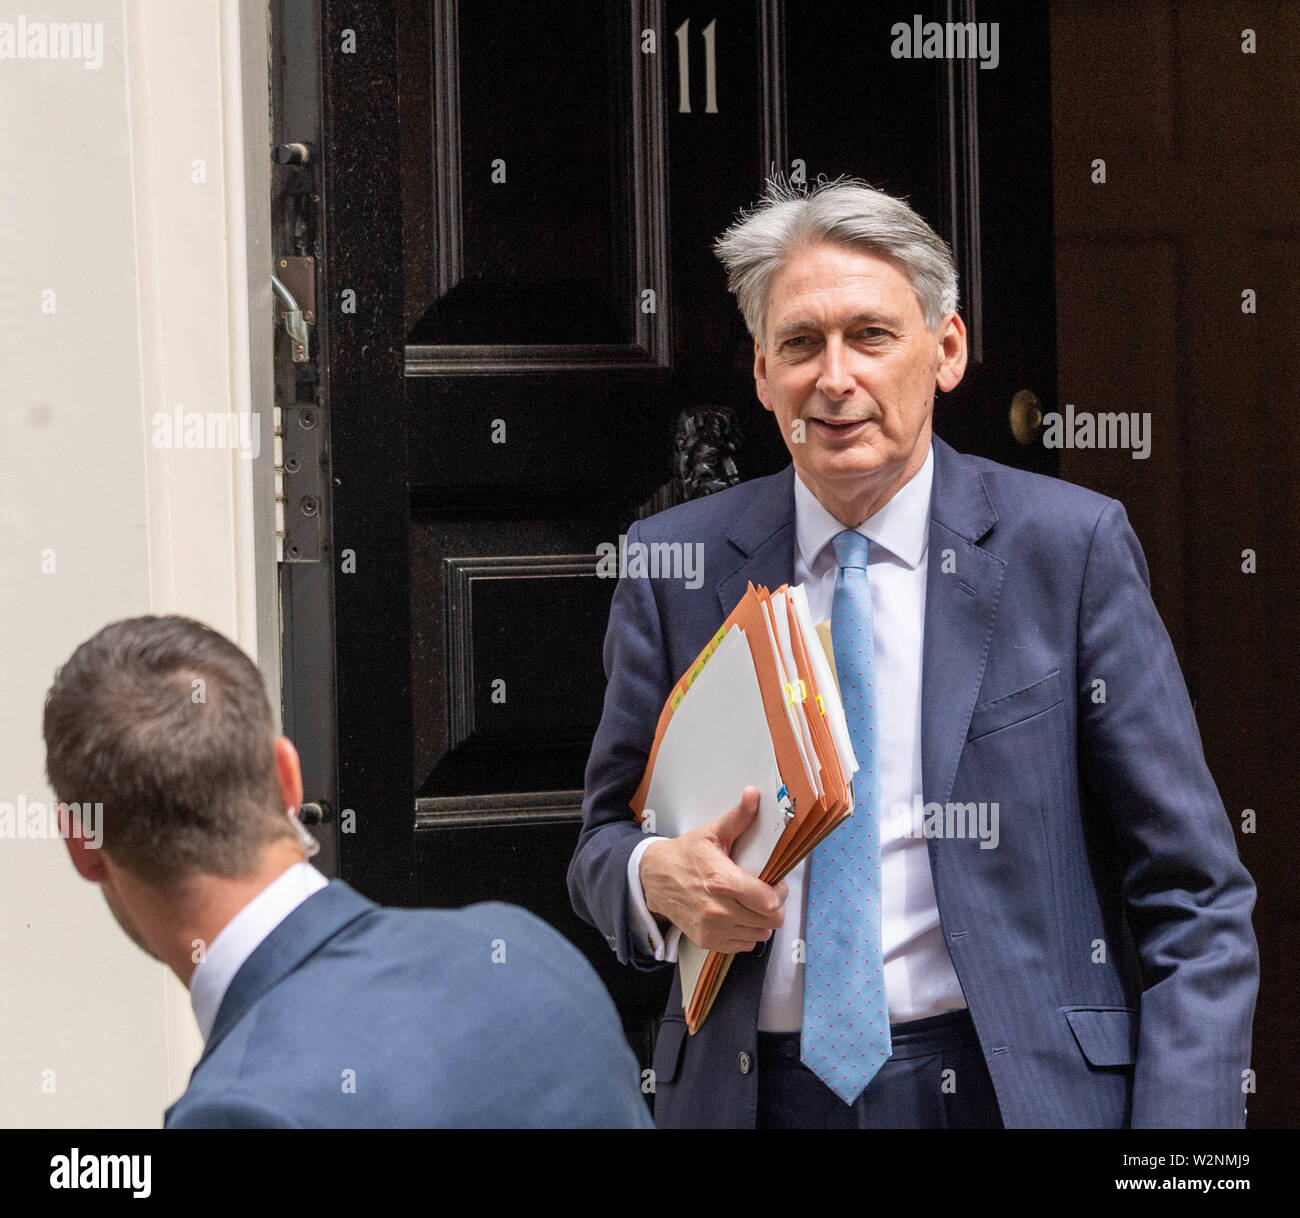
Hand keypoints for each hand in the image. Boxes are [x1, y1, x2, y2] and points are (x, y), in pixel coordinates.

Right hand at [639, 787, 787, 953]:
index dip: (779, 893)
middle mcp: (719, 910)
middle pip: (769, 921)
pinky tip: (738, 916)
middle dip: (772, 907)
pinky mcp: (707, 941)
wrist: (653, 878)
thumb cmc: (685, 855)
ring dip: (760, 921)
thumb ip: (738, 817)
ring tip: (750, 905)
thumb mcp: (712, 833)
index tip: (776, 884)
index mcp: (723, 881)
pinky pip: (743, 945)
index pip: (769, 903)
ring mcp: (712, 929)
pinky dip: (746, 933)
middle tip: (765, 894)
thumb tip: (754, 794)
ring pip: (759, 935)